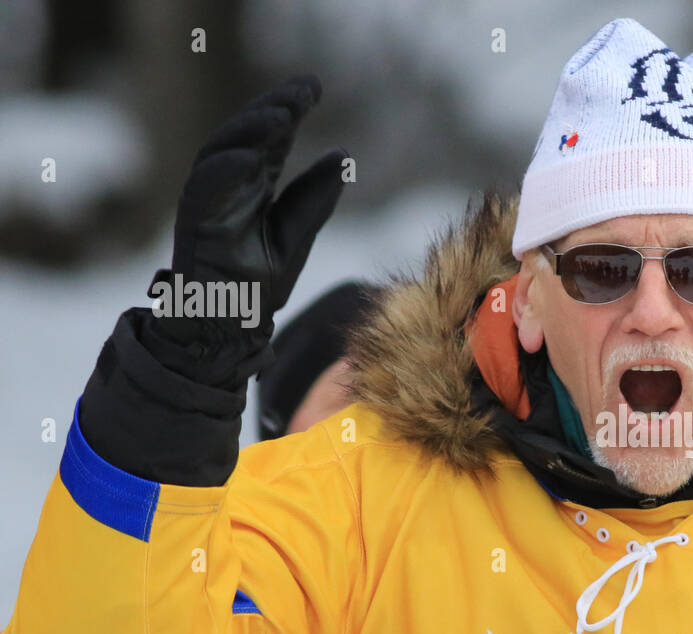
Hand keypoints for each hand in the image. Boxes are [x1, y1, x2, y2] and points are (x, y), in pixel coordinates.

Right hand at [168, 74, 346, 332]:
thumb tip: (342, 155)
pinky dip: (223, 172)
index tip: (315, 87)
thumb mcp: (296, 235)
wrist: (230, 331)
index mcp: (253, 186)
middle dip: (273, 109)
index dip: (290, 109)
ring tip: (282, 116)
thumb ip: (314, 198)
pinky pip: (202, 191)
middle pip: (247, 136)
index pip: (271, 138)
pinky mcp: (194, 227)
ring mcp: (208, 204)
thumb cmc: (258, 286)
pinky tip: (249, 158)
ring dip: (249, 131)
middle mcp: (228, 187)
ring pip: (221, 152)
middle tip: (304, 91)